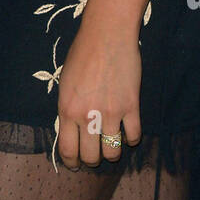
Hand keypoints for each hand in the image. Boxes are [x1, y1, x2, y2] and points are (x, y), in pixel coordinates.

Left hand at [56, 19, 140, 167]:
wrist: (107, 34)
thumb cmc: (82, 54)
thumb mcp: (65, 83)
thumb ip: (68, 109)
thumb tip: (72, 131)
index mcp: (67, 109)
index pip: (67, 150)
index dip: (72, 163)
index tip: (75, 164)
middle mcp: (87, 116)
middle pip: (91, 156)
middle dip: (93, 160)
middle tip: (95, 155)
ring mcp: (111, 112)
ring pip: (113, 152)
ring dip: (112, 153)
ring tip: (111, 146)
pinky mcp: (131, 106)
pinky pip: (134, 136)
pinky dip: (131, 139)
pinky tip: (127, 133)